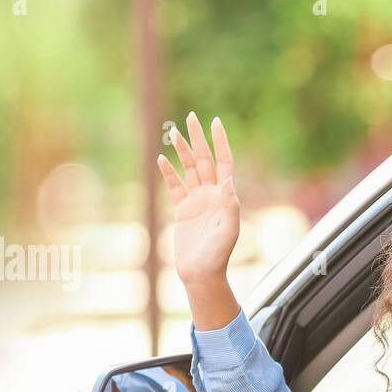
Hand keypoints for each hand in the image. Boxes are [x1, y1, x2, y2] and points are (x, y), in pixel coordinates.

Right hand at [157, 111, 239, 288]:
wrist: (201, 274)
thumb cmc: (218, 255)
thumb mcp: (228, 229)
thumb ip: (229, 204)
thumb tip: (228, 179)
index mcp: (225, 196)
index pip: (224, 162)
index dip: (220, 142)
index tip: (215, 122)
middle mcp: (212, 196)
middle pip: (205, 160)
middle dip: (198, 139)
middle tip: (191, 117)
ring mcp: (196, 202)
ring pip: (189, 170)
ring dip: (182, 151)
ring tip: (173, 132)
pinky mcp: (183, 211)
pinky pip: (175, 186)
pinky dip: (168, 173)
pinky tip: (162, 158)